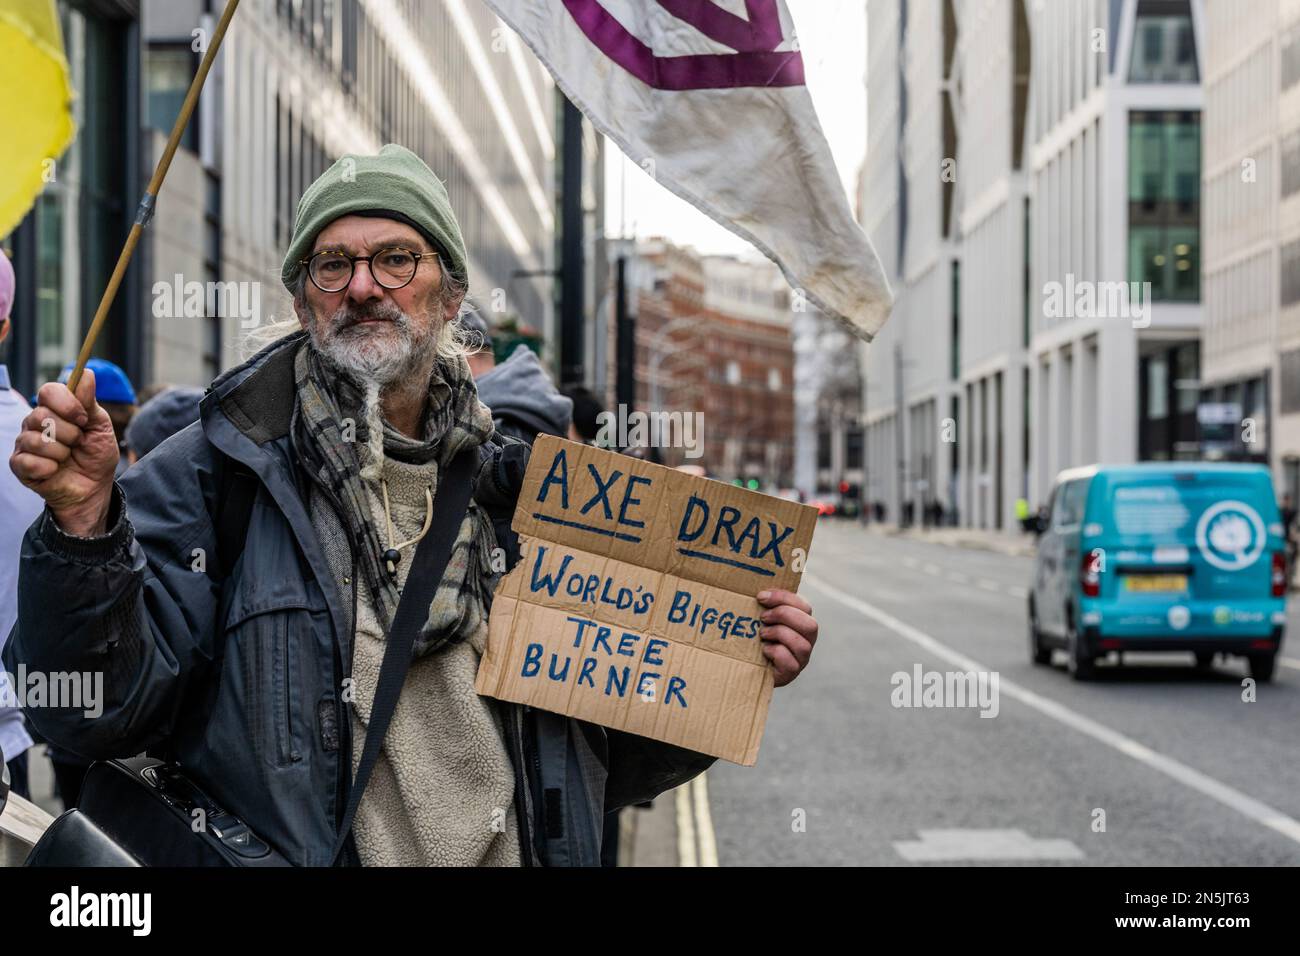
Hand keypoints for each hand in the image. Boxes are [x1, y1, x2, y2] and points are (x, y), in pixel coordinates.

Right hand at [10, 369, 118, 535]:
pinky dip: (49, 468)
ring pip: (36, 440)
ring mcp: (25, 443)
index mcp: (53, 409)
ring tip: (68, 458)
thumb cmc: (95, 454)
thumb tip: (86, 373)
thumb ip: (89, 402)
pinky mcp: (19, 465)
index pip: (48, 391)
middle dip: (69, 433)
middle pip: (42, 416)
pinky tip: (55, 471)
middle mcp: (34, 422)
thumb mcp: (99, 426)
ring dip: (61, 452)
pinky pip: (29, 461)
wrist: (94, 487)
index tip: (83, 418)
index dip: (67, 404)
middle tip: (78, 443)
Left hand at [757, 589, 817, 686]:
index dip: (784, 598)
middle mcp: (807, 641)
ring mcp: (801, 659)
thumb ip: (764, 603)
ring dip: (779, 634)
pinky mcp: (790, 673)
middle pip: (810, 625)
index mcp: (802, 623)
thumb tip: (756, 589)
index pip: (804, 606)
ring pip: (802, 645)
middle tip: (763, 617)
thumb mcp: (760, 618)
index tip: (761, 596)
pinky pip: (790, 663)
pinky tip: (764, 650)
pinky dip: (775, 652)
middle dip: (784, 616)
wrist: (745, 666)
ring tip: (762, 634)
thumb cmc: (754, 637)